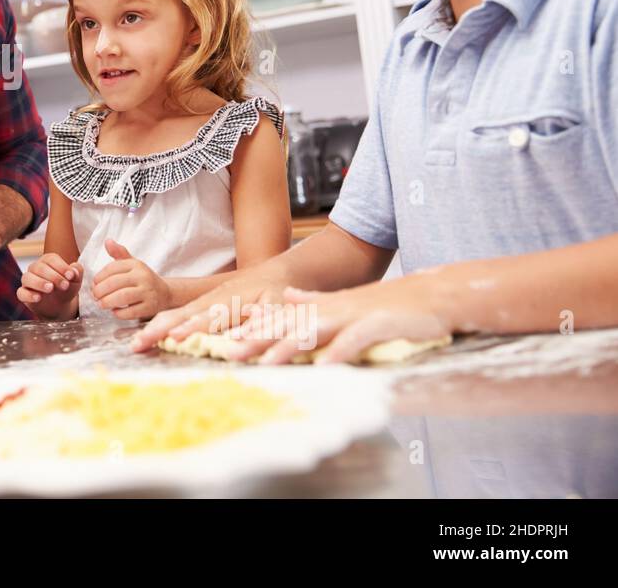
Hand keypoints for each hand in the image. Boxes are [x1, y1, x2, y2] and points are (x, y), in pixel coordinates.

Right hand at [17, 253, 81, 319]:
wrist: (59, 305)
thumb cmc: (66, 288)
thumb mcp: (75, 280)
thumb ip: (77, 272)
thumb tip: (75, 269)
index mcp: (48, 261)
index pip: (51, 259)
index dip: (61, 266)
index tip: (71, 276)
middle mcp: (35, 268)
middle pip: (40, 267)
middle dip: (53, 276)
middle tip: (65, 285)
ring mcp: (28, 281)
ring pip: (27, 278)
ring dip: (39, 283)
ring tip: (50, 289)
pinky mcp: (23, 294)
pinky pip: (21, 292)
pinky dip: (29, 295)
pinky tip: (38, 298)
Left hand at [91, 240, 171, 319]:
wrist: (164, 293)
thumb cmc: (142, 278)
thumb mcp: (132, 264)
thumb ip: (119, 253)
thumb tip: (108, 241)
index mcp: (136, 264)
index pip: (112, 268)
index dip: (99, 277)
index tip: (93, 284)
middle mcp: (143, 276)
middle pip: (115, 283)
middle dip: (100, 291)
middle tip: (95, 296)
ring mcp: (148, 292)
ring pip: (123, 297)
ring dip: (107, 302)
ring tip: (101, 304)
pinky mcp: (150, 307)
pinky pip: (131, 311)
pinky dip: (119, 313)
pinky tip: (114, 311)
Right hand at [130, 261, 294, 351]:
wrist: (276, 273)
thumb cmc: (280, 293)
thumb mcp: (281, 309)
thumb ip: (265, 325)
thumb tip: (245, 343)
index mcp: (232, 301)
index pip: (208, 317)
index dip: (191, 328)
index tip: (172, 338)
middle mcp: (213, 299)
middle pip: (182, 314)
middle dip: (159, 329)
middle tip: (138, 344)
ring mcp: (206, 301)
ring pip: (176, 314)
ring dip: (155, 328)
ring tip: (136, 344)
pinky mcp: (204, 306)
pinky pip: (180, 315)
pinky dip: (163, 325)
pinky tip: (151, 336)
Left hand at [228, 280, 451, 364]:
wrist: (434, 293)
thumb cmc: (390, 304)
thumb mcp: (346, 302)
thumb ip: (315, 302)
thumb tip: (287, 297)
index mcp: (325, 307)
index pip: (282, 318)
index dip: (254, 329)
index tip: (226, 341)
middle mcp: (333, 309)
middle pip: (289, 325)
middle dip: (258, 340)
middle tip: (229, 353)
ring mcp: (355, 315)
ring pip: (315, 331)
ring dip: (289, 348)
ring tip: (266, 363)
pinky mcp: (379, 324)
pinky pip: (356, 339)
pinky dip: (340, 352)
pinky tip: (325, 366)